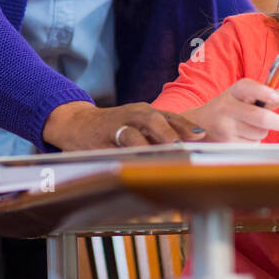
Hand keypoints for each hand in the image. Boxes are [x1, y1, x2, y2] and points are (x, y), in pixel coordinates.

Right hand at [41, 100, 204, 150]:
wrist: (78, 123)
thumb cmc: (116, 126)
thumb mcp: (139, 124)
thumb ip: (161, 134)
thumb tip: (189, 150)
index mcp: (146, 111)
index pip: (170, 116)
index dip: (185, 125)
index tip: (201, 135)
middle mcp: (132, 115)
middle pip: (153, 119)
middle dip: (168, 132)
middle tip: (181, 146)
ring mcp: (116, 127)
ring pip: (132, 134)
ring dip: (146, 145)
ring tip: (156, 157)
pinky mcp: (100, 141)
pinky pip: (113, 150)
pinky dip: (124, 158)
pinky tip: (133, 167)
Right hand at [182, 79, 278, 142]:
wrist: (199, 125)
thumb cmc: (229, 108)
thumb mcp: (243, 98)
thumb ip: (267, 95)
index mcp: (232, 92)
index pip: (247, 87)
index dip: (263, 91)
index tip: (275, 96)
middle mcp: (226, 108)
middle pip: (261, 117)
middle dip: (277, 121)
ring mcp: (225, 127)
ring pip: (260, 132)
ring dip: (262, 132)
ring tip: (249, 127)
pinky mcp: (227, 144)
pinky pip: (253, 144)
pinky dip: (253, 141)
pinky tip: (242, 136)